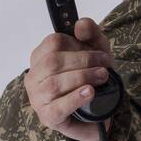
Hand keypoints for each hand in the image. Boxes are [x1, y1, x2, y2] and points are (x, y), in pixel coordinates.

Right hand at [24, 18, 115, 140]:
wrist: (98, 112)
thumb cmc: (90, 78)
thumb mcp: (95, 52)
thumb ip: (91, 35)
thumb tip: (81, 24)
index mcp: (40, 58)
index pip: (52, 43)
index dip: (76, 44)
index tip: (99, 51)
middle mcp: (34, 77)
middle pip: (53, 62)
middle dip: (84, 61)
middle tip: (106, 65)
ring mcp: (38, 98)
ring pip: (54, 84)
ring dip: (82, 77)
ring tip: (102, 76)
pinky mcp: (48, 117)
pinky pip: (58, 107)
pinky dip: (75, 98)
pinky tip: (89, 92)